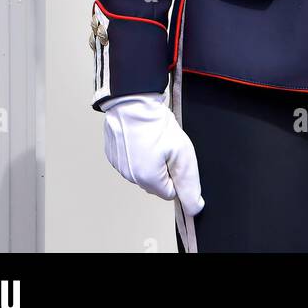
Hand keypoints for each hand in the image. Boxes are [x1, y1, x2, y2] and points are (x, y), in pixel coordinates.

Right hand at [102, 89, 204, 213]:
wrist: (133, 100)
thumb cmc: (155, 123)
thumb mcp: (182, 153)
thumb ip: (189, 184)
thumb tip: (195, 208)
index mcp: (147, 180)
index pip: (171, 192)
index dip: (176, 173)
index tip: (174, 155)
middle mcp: (131, 177)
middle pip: (156, 182)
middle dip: (163, 167)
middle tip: (165, 145)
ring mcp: (120, 166)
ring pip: (143, 171)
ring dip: (150, 159)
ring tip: (152, 137)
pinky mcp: (113, 154)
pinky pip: (131, 160)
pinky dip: (138, 151)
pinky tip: (140, 136)